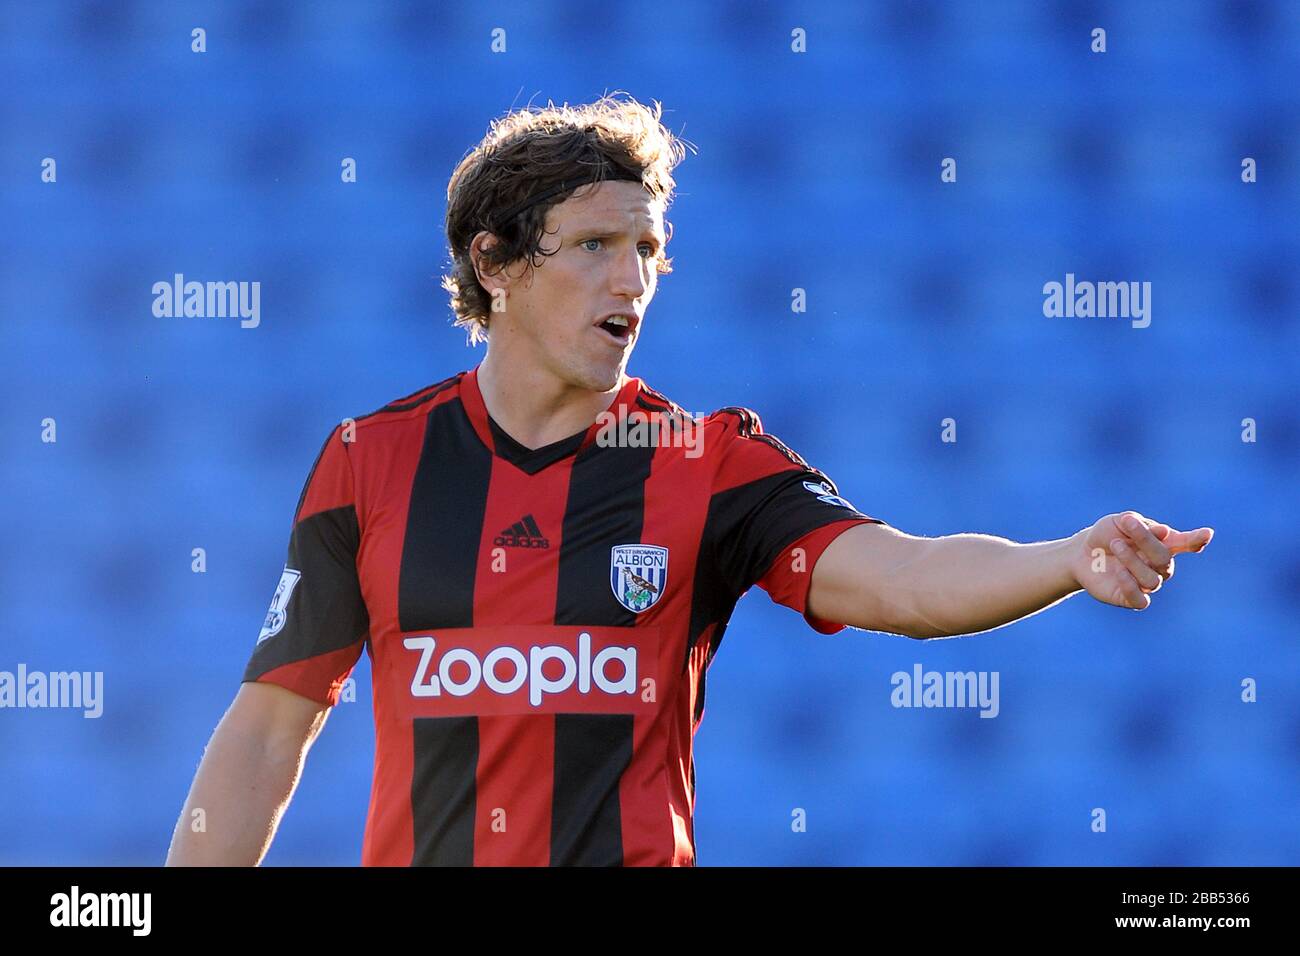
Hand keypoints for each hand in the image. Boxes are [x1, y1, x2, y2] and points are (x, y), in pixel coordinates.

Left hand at [1069, 511, 1212, 609]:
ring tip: (1115, 545)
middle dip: (1146, 541)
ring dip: (1132, 560)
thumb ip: (1140, 525)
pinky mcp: (1131, 599)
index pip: (1186, 543)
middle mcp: (1159, 566)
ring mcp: (1147, 583)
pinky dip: (1131, 586)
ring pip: (1152, 579)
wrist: (1081, 552)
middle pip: (1164, 559)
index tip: (1206, 533)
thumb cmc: (1107, 534)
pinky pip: (1141, 600)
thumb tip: (1165, 532)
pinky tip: (1119, 572)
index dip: (1196, 540)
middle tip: (1128, 525)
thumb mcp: (1120, 522)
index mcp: (1163, 544)